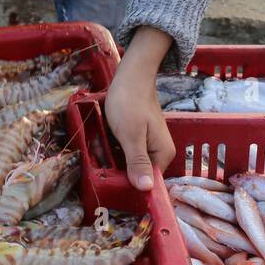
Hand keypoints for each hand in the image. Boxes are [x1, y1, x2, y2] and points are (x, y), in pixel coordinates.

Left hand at [104, 26, 175, 190]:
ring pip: (127, 161)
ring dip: (112, 155)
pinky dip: (113, 146)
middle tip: (102, 150)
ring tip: (101, 141)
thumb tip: (146, 190)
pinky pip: (125, 150)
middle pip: (136, 173)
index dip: (128, 182)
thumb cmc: (130, 103)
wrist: (131, 74)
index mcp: (163, 155)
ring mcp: (149, 143)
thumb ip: (137, 163)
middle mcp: (159, 152)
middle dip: (116, 166)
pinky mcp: (139, 136)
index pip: (146, 183)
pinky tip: (105, 137)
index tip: (110, 174)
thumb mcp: (131, 136)